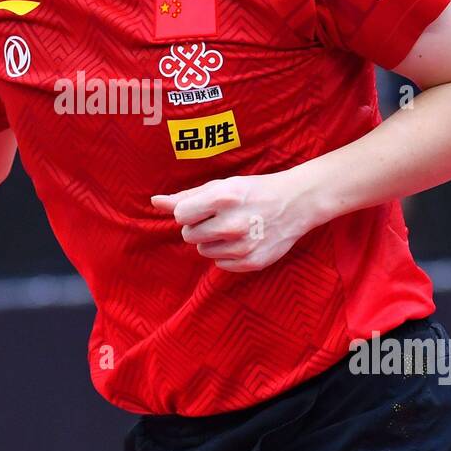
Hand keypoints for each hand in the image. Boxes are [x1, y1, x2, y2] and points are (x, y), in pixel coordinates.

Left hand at [151, 168, 317, 271]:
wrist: (296, 203)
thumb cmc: (253, 191)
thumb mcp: (222, 186)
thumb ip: (186, 196)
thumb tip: (155, 202)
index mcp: (223, 198)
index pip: (181, 215)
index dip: (189, 212)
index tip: (205, 207)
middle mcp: (233, 223)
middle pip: (188, 236)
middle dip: (199, 227)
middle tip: (220, 218)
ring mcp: (243, 245)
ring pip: (203, 251)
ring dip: (212, 241)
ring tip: (233, 228)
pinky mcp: (251, 262)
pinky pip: (220, 263)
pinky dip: (226, 254)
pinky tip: (243, 240)